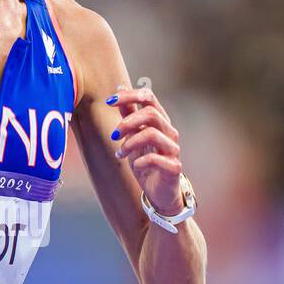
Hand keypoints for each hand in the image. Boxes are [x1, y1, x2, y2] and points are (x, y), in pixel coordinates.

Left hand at [107, 83, 184, 214]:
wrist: (159, 192)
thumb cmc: (146, 162)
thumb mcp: (133, 136)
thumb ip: (128, 115)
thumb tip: (119, 90)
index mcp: (160, 121)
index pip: (149, 97)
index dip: (129, 96)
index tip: (109, 101)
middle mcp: (169, 132)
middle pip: (151, 113)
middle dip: (127, 122)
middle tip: (114, 136)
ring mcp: (173, 149)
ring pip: (152, 134)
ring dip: (130, 143)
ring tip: (121, 153)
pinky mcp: (174, 167)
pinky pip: (155, 159)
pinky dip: (140, 162)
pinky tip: (135, 167)